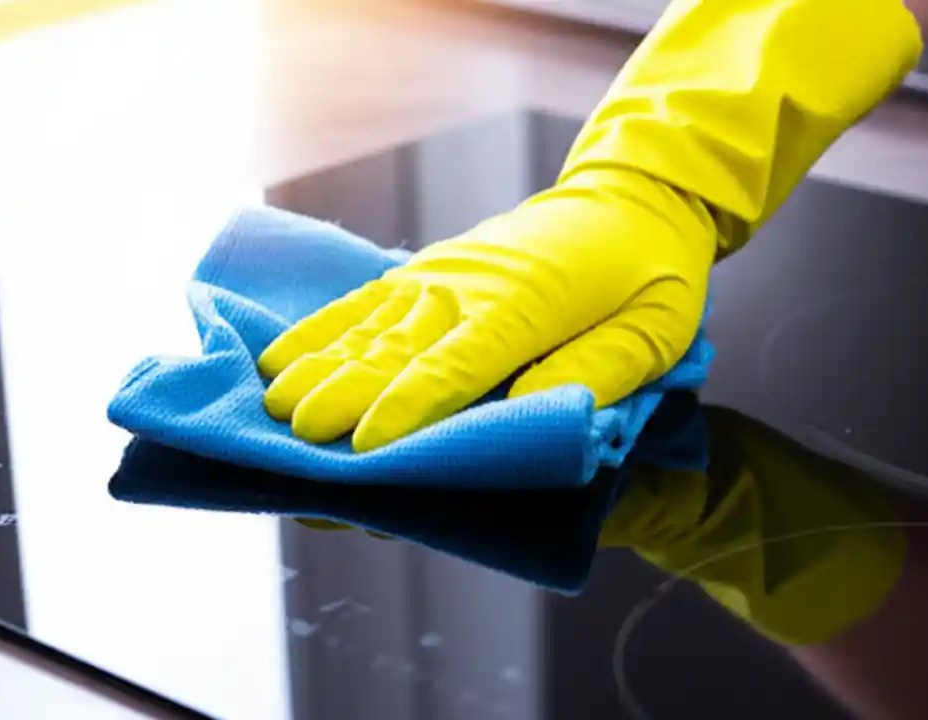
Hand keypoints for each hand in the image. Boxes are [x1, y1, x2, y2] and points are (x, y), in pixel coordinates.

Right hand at [258, 170, 716, 451]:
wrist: (630, 195)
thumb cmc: (649, 274)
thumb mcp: (653, 329)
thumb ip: (597, 368)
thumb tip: (532, 404)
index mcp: (524, 306)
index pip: (454, 366)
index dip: (407, 408)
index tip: (363, 449)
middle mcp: (468, 287)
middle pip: (394, 349)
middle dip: (341, 394)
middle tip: (296, 436)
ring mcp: (441, 274)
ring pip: (367, 326)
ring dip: (317, 366)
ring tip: (273, 403)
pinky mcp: (429, 269)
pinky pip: (364, 301)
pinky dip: (320, 329)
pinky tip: (281, 356)